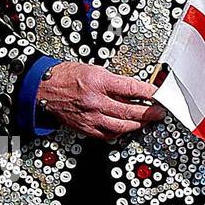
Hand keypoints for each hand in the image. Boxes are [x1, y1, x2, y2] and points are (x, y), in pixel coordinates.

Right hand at [37, 61, 165, 139]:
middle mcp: (96, 101)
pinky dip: (121, 132)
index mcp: (99, 81)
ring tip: (147, 121)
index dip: (149, 93)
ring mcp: (91, 117)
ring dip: (138, 124)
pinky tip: (127, 128)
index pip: (132, 88)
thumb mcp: (94, 69)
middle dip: (149, 112)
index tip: (159, 95)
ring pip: (122, 126)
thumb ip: (115, 81)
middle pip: (130, 110)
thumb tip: (135, 90)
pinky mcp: (86, 128)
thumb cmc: (66, 77)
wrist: (44, 89)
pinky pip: (108, 134)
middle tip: (160, 112)